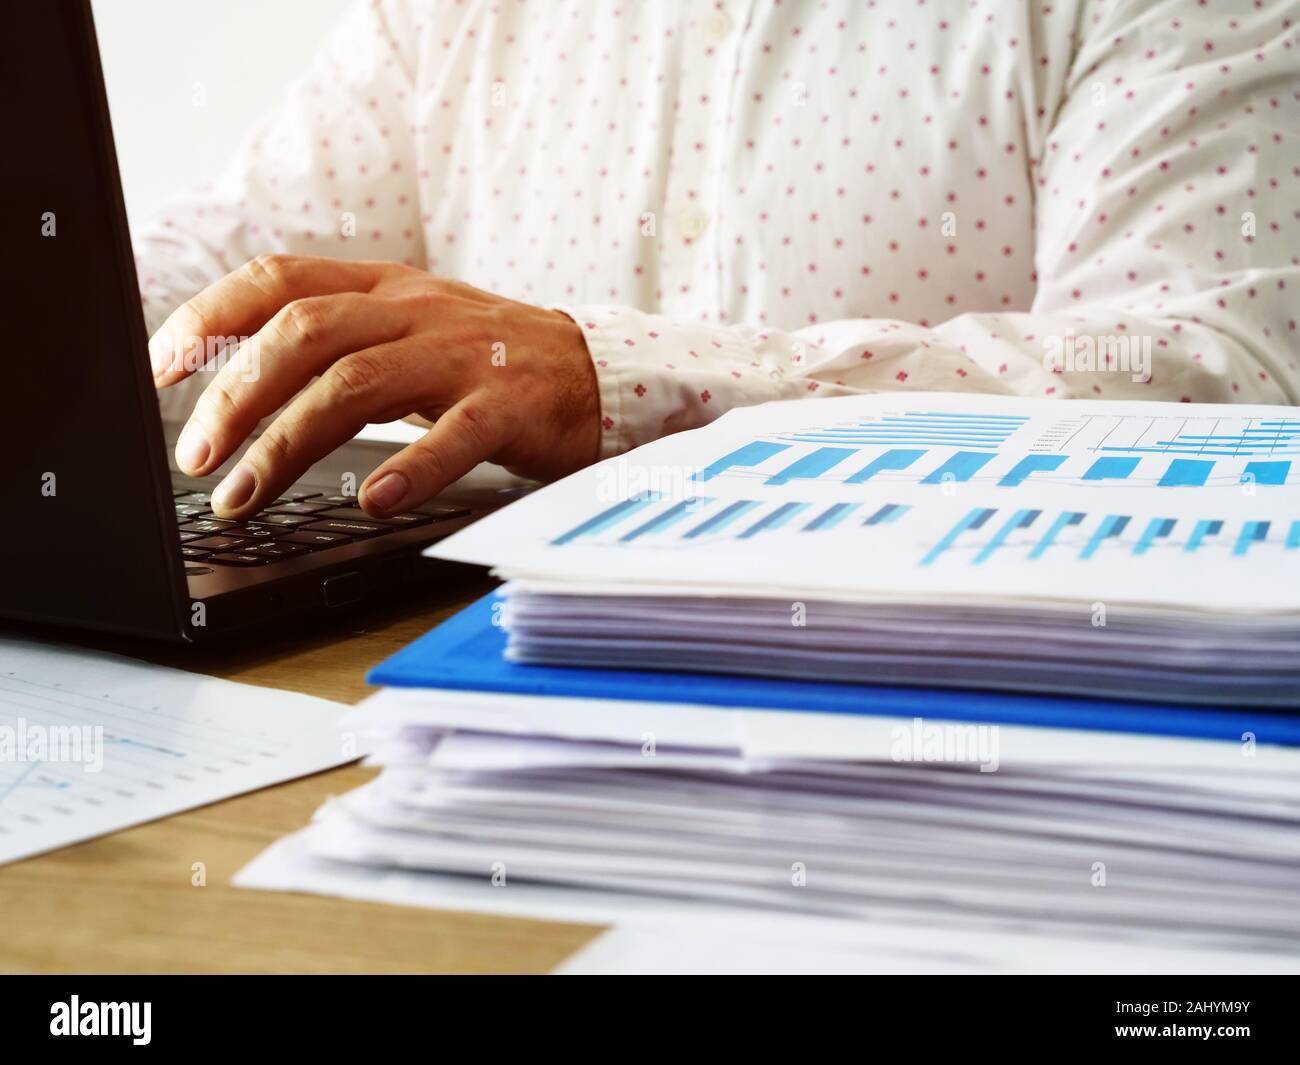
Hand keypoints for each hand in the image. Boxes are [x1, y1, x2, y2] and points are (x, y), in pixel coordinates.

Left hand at [150, 255, 600, 518]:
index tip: (161, 369)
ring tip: (247, 497)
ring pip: (356, 384)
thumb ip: (341, 343)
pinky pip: (454, 435)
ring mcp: (464, 355)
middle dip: (233, 398)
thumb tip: (243, 376)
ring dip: (287, 445)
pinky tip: (374, 501)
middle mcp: (417, 311)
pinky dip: (409, 468)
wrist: (598, 371)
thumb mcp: (410, 332)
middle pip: (302, 334)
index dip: (209, 319)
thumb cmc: (491, 361)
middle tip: (196, 457)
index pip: (279, 281)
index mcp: (386, 289)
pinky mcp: (510, 404)